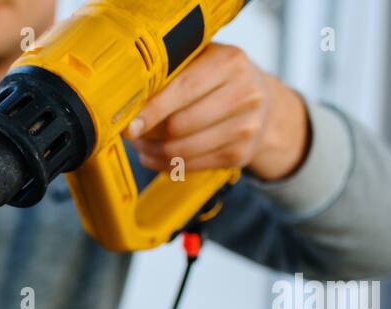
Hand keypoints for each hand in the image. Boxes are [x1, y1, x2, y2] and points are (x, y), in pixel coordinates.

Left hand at [124, 43, 309, 181]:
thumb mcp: (201, 61)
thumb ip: (170, 75)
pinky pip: (190, 166)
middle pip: (179, 126)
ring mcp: (245, 128)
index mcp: (230, 63)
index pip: (181, 90)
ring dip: (153, 153)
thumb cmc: (219, 78)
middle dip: (148, 134)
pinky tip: (156, 157)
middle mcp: (244, 94)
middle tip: (132, 134)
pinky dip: (165, 165)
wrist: (262, 103)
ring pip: (182, 151)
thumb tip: (129, 106)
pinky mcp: (239, 155)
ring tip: (142, 146)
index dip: (150, 111)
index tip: (128, 124)